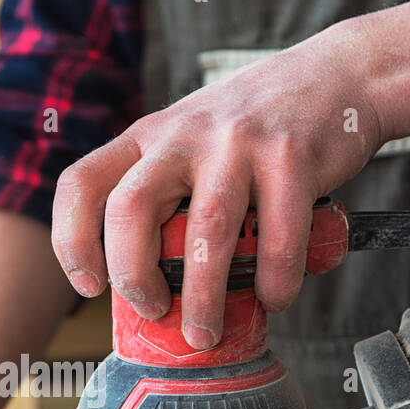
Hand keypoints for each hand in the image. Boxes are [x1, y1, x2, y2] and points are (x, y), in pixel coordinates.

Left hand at [50, 22, 384, 348]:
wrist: (338, 76)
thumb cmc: (254, 132)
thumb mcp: (189, 145)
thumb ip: (163, 195)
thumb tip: (150, 290)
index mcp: (147, 137)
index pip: (82, 184)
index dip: (72, 241)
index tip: (89, 286)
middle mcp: (182, 135)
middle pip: (129, 208)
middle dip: (133, 275)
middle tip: (153, 311)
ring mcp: (237, 142)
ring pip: (205, 230)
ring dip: (203, 296)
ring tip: (207, 333)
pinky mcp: (291, 155)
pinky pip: (278, 235)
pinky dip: (274, 281)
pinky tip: (274, 298)